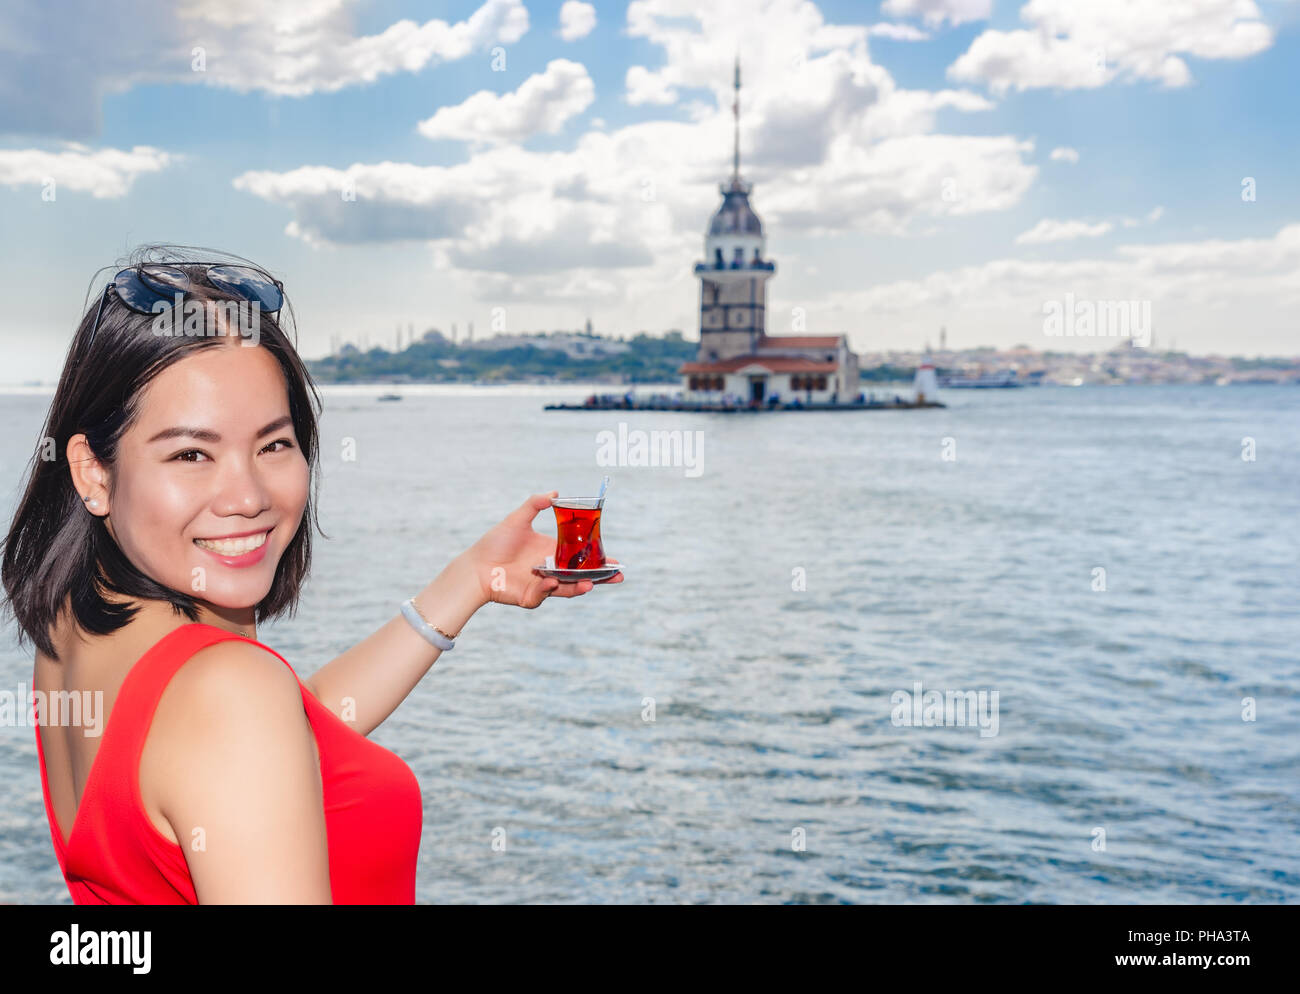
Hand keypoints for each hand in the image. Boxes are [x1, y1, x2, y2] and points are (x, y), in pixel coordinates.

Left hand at [461, 491, 623, 608]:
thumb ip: (535, 504)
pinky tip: (552, 581)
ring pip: (568, 588)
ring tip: (589, 584)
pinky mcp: (531, 598)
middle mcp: (552, 569)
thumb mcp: (517, 519)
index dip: (598, 560)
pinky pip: (544, 594)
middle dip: (600, 578)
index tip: (615, 560)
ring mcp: (543, 585)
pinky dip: (549, 588)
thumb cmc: (494, 543)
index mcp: (552, 552)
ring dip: (580, 587)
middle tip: (617, 576)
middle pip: (582, 575)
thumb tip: (556, 492)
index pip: (581, 557)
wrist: (475, 566)